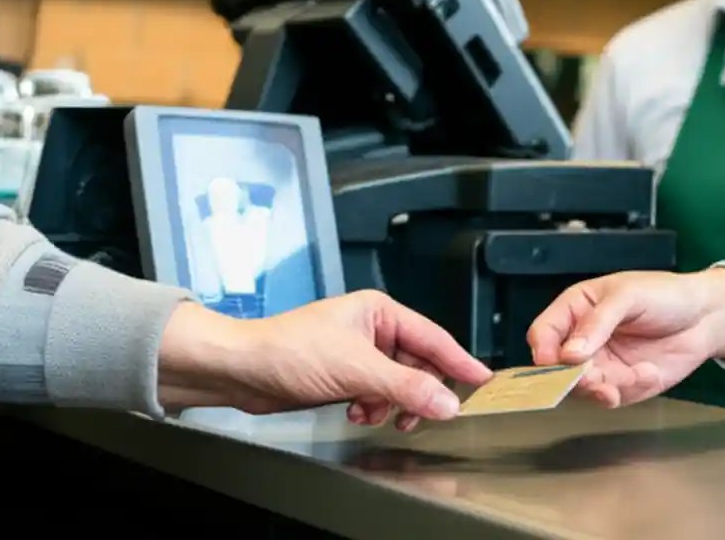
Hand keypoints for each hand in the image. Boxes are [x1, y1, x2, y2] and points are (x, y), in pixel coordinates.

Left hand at [157, 291, 491, 429]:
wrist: (242, 369)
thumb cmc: (287, 351)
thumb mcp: (357, 370)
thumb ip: (406, 387)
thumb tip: (447, 401)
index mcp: (380, 311)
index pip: (433, 338)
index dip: (459, 361)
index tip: (482, 379)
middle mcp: (372, 328)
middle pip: (418, 364)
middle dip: (415, 391)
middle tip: (415, 414)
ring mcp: (358, 352)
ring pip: (397, 382)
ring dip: (390, 403)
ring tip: (373, 413)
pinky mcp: (343, 374)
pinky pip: (376, 394)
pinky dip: (372, 407)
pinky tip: (355, 412)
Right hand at [527, 268, 724, 407]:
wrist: (706, 317)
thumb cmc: (665, 294)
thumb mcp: (628, 296)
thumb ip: (597, 323)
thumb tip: (569, 354)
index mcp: (576, 310)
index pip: (544, 333)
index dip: (544, 350)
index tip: (554, 362)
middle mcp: (583, 340)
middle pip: (557, 369)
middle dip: (574, 377)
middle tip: (593, 379)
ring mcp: (601, 365)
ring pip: (582, 389)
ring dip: (602, 388)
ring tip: (629, 377)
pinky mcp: (622, 385)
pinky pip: (612, 397)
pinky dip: (628, 390)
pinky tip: (648, 373)